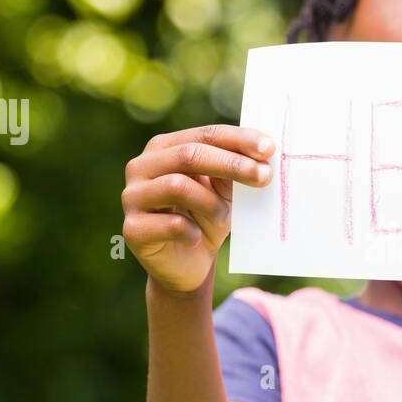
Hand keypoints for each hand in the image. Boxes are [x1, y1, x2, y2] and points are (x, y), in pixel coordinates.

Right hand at [122, 125, 274, 295]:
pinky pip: (170, 224)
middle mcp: (141, 166)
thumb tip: (262, 153)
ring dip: (211, 203)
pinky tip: (197, 237)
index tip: (269, 148)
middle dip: (232, 164)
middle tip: (264, 176)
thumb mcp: (224, 191)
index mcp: (164, 148)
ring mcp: (132, 197)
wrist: (187, 265)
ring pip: (177, 185)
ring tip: (223, 217)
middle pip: (189, 155)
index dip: (238, 140)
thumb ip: (233, 170)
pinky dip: (192, 231)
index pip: (204, 135)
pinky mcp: (133, 229)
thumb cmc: (206, 218)